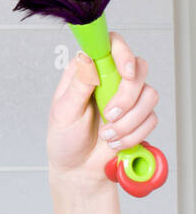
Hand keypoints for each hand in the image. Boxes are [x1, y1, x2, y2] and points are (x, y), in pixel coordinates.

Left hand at [46, 32, 159, 184]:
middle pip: (137, 68)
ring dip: (129, 120)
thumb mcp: (63, 112)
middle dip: (127, 95)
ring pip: (149, 94)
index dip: (123, 52)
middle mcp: (110, 80)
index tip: (125, 72)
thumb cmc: (65, 139)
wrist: (78, 169)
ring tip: (107, 134)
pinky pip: (150, 118)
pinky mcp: (138, 117)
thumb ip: (78, 86)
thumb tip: (87, 59)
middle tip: (109, 114)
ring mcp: (127, 98)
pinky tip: (115, 141)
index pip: (111, 45)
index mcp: (87, 71)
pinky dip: (133, 134)